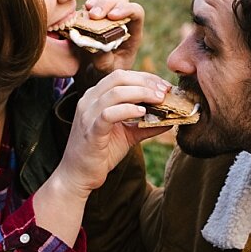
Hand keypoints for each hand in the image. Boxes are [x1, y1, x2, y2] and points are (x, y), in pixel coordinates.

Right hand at [54, 70, 170, 196]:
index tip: (164, 86)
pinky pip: (108, 114)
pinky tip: (142, 113)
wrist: (79, 175)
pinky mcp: (90, 131)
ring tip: (159, 100)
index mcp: (96, 96)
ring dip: (141, 93)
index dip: (146, 77)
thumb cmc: (102, 153)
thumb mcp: (128, 135)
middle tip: (165, 92)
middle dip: (146, 82)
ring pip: (115, 92)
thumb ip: (146, 126)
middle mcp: (89, 100)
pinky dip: (127, 110)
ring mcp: (88, 114)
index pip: (122, 76)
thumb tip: (171, 121)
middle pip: (120, 78)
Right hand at [75, 0, 143, 74]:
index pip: (137, 12)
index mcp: (132, 32)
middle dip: (107, 4)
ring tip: (87, 10)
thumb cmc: (104, 71)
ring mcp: (108, 11)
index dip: (126, 10)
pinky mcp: (95, 8)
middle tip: (93, 15)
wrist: (91, 70)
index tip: (111, 16)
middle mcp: (122, 18)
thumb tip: (99, 44)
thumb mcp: (106, 71)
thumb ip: (105, 60)